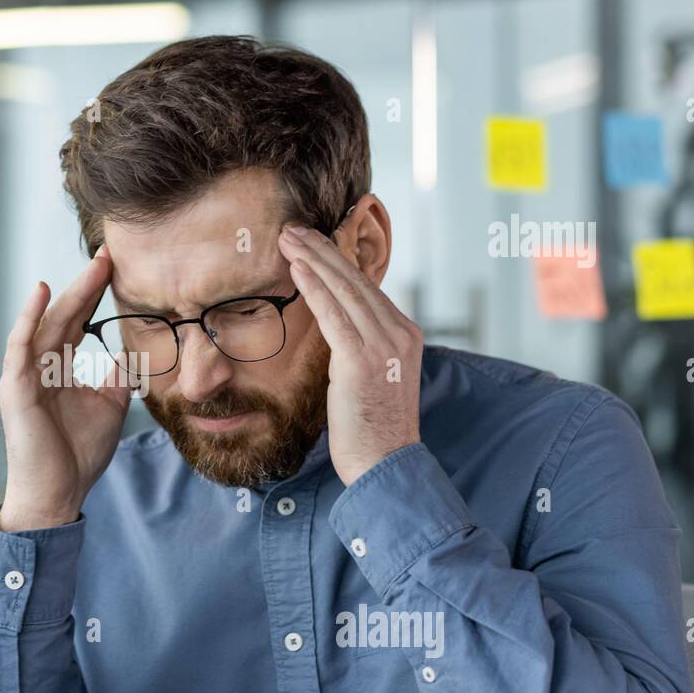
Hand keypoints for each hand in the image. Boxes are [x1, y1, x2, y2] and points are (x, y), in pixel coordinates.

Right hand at [0, 246, 134, 531]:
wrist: (59, 493)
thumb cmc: (78, 454)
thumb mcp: (110, 406)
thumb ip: (117, 376)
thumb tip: (130, 352)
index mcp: (57, 368)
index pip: (76, 321)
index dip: (94, 293)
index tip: (116, 265)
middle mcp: (38, 365)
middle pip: (63, 315)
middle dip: (86, 284)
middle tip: (109, 254)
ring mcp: (23, 375)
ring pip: (45, 324)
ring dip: (66, 294)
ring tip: (90, 267)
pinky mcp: (14, 388)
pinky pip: (20, 346)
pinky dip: (28, 318)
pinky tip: (41, 292)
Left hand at [278, 224, 421, 486]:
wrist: (385, 464)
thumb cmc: (372, 429)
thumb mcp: (372, 378)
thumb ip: (359, 348)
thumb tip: (335, 328)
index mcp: (405, 335)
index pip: (367, 289)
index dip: (337, 262)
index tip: (312, 242)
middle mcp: (400, 333)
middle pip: (356, 281)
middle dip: (322, 250)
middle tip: (293, 228)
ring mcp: (384, 345)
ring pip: (344, 290)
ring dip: (313, 260)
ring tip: (288, 239)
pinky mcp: (362, 360)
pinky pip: (333, 314)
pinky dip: (314, 287)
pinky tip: (297, 268)